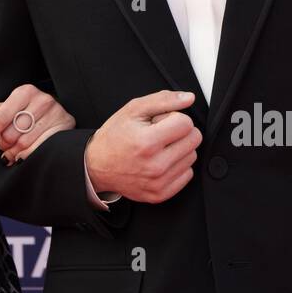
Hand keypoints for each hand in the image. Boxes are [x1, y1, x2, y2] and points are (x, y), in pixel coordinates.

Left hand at [0, 84, 75, 163]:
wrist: (55, 115)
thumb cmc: (26, 112)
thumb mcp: (7, 109)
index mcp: (25, 92)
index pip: (1, 116)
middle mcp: (42, 99)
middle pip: (12, 132)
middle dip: (2, 143)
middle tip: (2, 146)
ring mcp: (56, 112)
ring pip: (24, 142)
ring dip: (13, 152)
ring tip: (11, 153)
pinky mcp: (66, 126)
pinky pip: (40, 148)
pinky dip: (27, 156)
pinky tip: (22, 157)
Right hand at [85, 90, 200, 202]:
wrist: (97, 165)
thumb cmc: (114, 137)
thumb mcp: (133, 110)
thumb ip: (163, 100)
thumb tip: (188, 98)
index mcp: (147, 142)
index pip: (186, 123)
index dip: (174, 117)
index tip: (161, 121)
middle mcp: (155, 165)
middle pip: (194, 139)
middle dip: (180, 131)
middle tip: (160, 134)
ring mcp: (158, 182)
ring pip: (192, 156)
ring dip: (179, 149)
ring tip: (158, 148)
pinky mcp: (160, 194)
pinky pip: (187, 174)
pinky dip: (177, 166)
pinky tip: (161, 161)